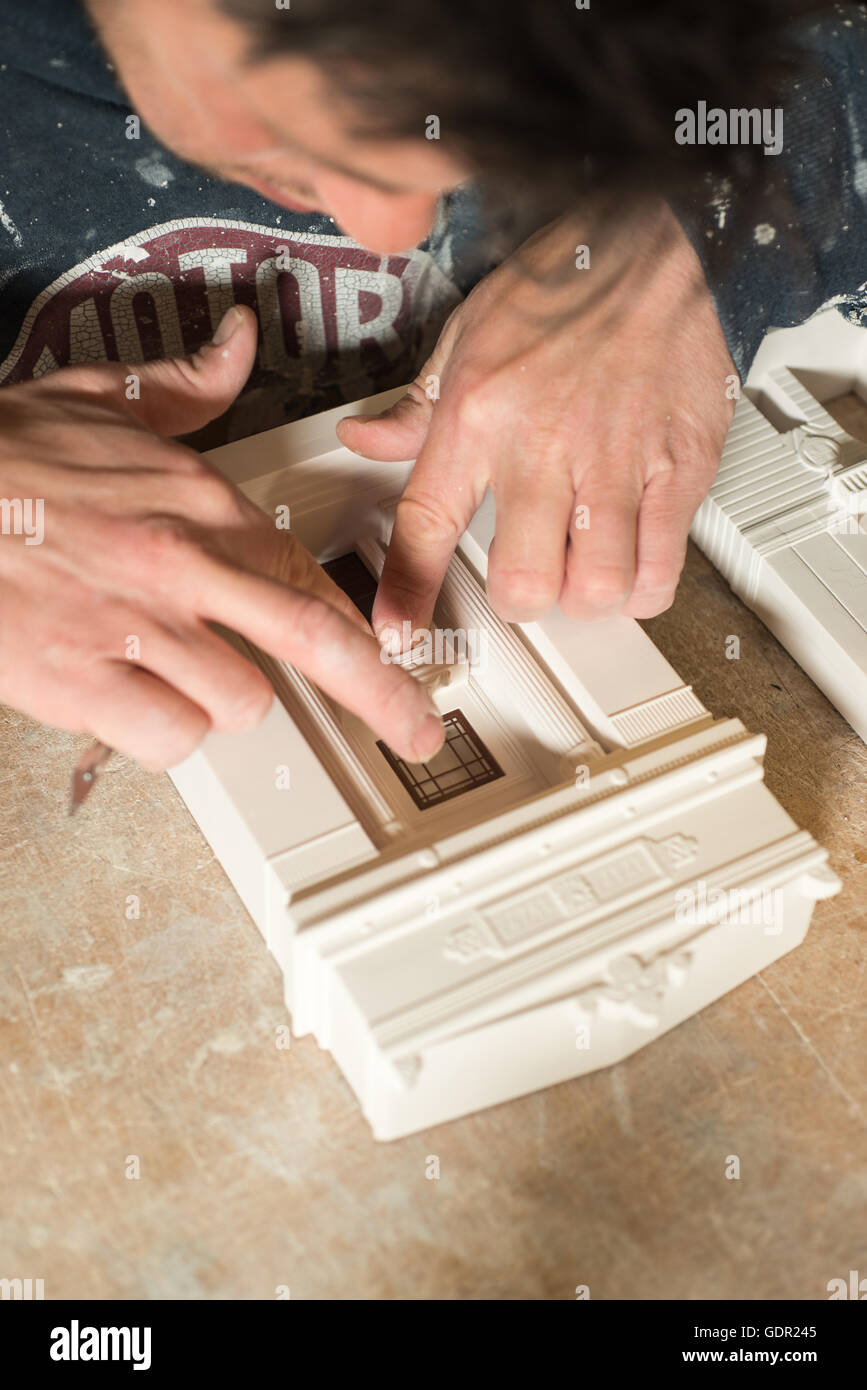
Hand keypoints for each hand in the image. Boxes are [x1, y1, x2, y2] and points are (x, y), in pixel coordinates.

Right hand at [0, 306, 442, 770]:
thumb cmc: (3, 455)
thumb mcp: (104, 398)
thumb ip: (190, 386)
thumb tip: (239, 342)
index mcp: (198, 500)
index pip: (310, 572)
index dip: (364, 626)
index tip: (398, 654)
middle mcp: (181, 562)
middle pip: (314, 640)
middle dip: (381, 695)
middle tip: (413, 731)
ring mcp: (135, 624)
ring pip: (239, 701)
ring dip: (221, 702)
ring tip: (177, 676)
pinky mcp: (81, 678)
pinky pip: (167, 736)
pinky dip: (160, 732)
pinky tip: (131, 702)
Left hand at [337, 200, 736, 638]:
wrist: (653, 238)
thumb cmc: (561, 284)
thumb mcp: (466, 337)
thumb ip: (415, 408)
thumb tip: (364, 440)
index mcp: (479, 415)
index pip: (427, 524)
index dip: (408, 591)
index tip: (399, 631)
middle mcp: (543, 445)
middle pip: (526, 581)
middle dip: (522, 603)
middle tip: (525, 585)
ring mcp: (617, 460)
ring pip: (599, 587)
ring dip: (586, 599)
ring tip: (583, 575)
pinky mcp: (680, 465)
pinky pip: (662, 564)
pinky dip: (645, 588)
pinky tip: (633, 568)